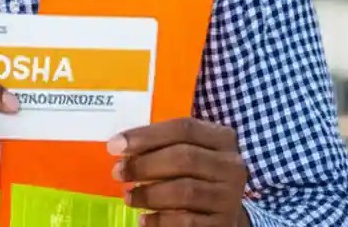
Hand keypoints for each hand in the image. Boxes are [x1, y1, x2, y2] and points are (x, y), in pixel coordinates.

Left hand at [108, 118, 249, 226]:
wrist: (225, 213)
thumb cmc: (198, 175)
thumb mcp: (190, 153)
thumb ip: (163, 145)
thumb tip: (121, 146)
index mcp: (222, 138)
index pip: (184, 128)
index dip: (146, 135)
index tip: (116, 146)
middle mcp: (231, 165)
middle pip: (184, 158)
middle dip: (144, 165)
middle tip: (118, 173)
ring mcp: (230, 196)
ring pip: (185, 191)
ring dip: (149, 194)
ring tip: (129, 197)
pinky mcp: (223, 223)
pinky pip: (187, 222)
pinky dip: (160, 221)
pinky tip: (144, 219)